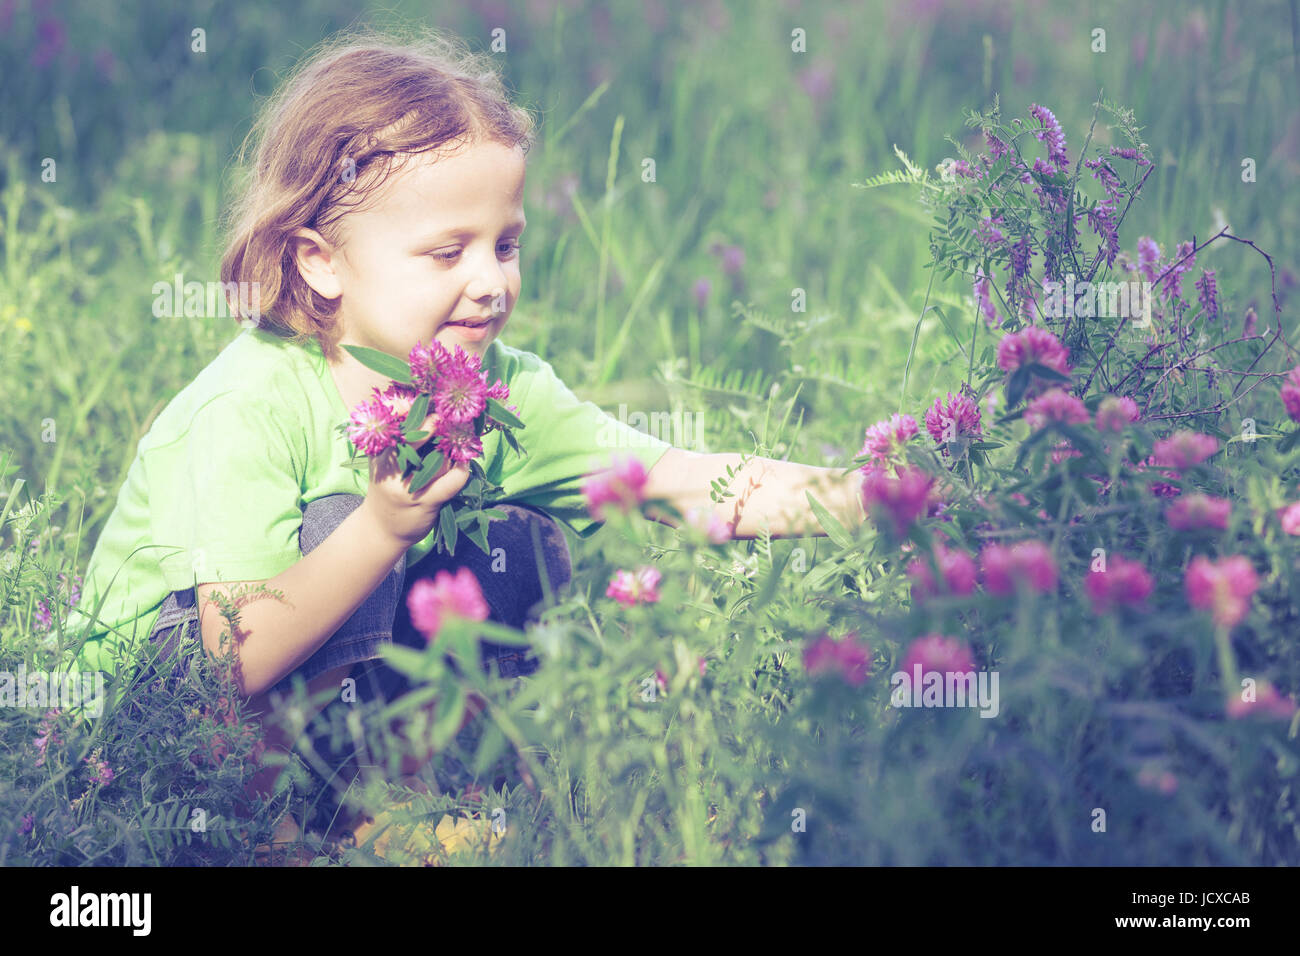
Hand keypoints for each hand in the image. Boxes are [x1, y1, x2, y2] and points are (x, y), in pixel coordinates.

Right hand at [363, 411, 470, 545]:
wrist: (380, 530)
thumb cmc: (388, 488)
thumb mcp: (384, 461)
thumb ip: (399, 437)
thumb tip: (422, 407)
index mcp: (379, 451)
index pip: (394, 420)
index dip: (411, 406)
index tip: (430, 397)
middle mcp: (390, 466)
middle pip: (414, 435)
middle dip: (434, 422)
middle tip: (448, 416)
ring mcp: (406, 485)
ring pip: (439, 458)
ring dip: (454, 450)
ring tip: (462, 443)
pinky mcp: (424, 502)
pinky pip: (451, 481)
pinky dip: (461, 471)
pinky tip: (464, 467)